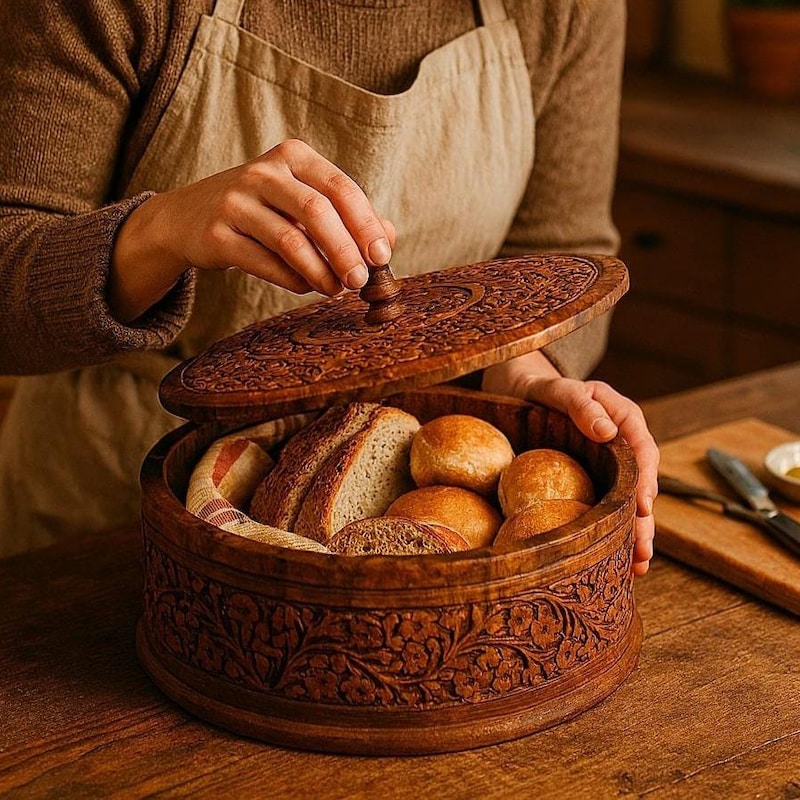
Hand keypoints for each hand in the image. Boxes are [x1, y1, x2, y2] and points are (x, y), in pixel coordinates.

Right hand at [110, 139, 395, 321]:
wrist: (188, 218)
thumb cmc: (263, 211)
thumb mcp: (303, 202)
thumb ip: (347, 217)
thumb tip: (388, 238)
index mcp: (293, 156)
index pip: (340, 187)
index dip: (365, 224)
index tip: (382, 257)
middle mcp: (263, 172)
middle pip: (316, 212)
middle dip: (345, 251)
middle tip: (359, 282)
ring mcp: (235, 201)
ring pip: (290, 240)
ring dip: (320, 272)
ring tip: (335, 290)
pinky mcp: (216, 234)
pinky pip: (264, 262)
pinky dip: (292, 280)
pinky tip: (306, 286)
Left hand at [482, 351, 658, 575]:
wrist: (520, 392)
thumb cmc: (538, 389)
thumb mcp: (556, 389)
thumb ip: (580, 405)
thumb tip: (607, 432)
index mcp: (621, 416)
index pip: (641, 449)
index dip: (645, 478)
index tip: (642, 505)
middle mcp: (621, 443)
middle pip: (639, 483)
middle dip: (643, 519)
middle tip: (643, 551)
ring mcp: (608, 464)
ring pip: (627, 501)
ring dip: (635, 533)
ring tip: (638, 566)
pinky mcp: (594, 480)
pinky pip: (607, 505)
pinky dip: (613, 531)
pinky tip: (618, 559)